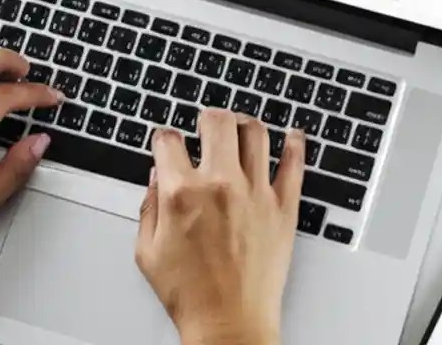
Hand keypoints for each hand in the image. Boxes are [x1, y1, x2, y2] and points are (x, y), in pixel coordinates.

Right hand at [136, 111, 304, 344]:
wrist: (229, 324)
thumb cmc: (190, 295)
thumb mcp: (147, 252)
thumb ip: (148, 207)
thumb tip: (157, 177)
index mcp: (181, 194)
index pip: (170, 140)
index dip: (165, 137)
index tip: (168, 142)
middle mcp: (220, 186)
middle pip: (218, 121)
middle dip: (208, 118)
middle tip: (207, 126)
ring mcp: (256, 194)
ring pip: (256, 133)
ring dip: (245, 124)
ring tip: (241, 130)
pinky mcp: (284, 208)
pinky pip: (294, 164)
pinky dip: (295, 145)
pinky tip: (292, 137)